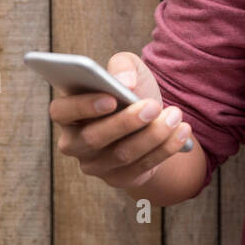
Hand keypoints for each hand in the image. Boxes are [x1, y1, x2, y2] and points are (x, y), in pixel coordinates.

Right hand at [49, 51, 193, 188]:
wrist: (151, 119)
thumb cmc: (132, 90)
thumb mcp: (129, 68)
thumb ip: (123, 65)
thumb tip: (125, 82)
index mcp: (68, 110)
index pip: (61, 111)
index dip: (82, 106)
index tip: (111, 98)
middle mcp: (74, 142)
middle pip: (93, 138)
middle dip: (126, 122)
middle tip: (153, 105)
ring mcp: (94, 165)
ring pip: (121, 155)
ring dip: (152, 134)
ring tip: (175, 115)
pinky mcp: (118, 179)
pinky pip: (141, 168)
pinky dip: (164, 149)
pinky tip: (182, 132)